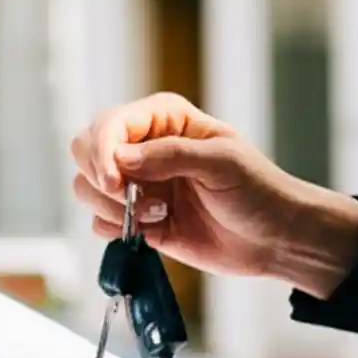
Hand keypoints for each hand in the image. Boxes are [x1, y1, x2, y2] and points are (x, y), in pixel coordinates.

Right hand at [69, 92, 357, 297]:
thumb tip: (119, 158)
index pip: (108, 124)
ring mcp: (136, 184)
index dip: (102, 152)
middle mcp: (143, 147)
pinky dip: (116, 230)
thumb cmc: (258, 191)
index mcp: (163, 119)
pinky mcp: (134, 218)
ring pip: (86, 188)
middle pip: (84, 150)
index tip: (114, 183)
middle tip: (132, 199)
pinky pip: (99, 221)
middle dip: (101, 180)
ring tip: (158, 215)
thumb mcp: (222, 163)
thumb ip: (170, 155)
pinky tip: (154, 230)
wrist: (272, 238)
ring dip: (113, 208)